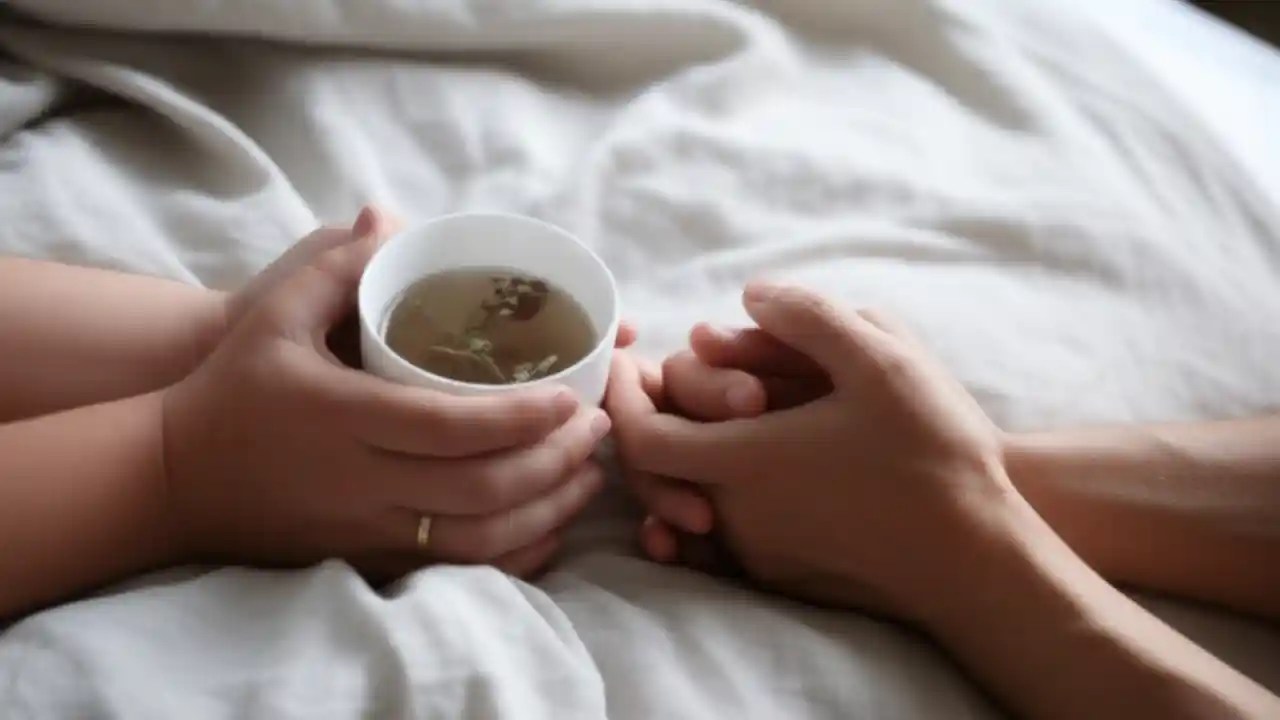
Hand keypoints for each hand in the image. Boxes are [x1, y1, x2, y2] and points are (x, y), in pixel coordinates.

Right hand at [161, 220, 613, 580]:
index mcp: (345, 417)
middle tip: (598, 426)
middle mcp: (363, 481)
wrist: (174, 478)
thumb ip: (337, 265)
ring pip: (478, 539)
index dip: (522, 419)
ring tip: (589, 473)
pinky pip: (455, 570)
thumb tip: (390, 221)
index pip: (451, 428)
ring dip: (548, 510)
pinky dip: (515, 556)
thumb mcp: (273, 311)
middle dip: (555, 461)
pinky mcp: (368, 557)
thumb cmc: (233, 386)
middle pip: (481, 489)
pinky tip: (550, 526)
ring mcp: (367, 529)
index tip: (574, 397)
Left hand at [606, 282, 1022, 621]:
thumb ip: (807, 317)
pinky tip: (746, 462)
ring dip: (687, 452)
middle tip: (670, 378)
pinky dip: (712, 494)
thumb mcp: (881, 359)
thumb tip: (751, 295)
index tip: (634, 365)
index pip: (640, 436)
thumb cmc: (933, 453)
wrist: (978, 559)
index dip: (622, 399)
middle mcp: (736, 515)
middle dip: (656, 417)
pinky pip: (720, 534)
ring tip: (715, 411)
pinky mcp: (783, 578)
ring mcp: (758, 553)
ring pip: (686, 499)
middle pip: (655, 468)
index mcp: (745, 460)